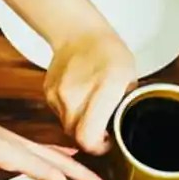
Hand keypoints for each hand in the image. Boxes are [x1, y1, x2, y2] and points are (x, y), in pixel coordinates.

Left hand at [0, 91, 115, 179]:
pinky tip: (69, 154)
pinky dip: (60, 154)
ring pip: (56, 155)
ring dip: (78, 168)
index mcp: (10, 151)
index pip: (48, 173)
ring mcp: (16, 141)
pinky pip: (43, 148)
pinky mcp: (10, 140)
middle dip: (87, 178)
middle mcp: (18, 144)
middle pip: (62, 162)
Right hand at [45, 28, 136, 154]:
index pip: (88, 136)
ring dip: (80, 127)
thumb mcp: (130, 78)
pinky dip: (71, 114)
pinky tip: (80, 101)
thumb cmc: (109, 53)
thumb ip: (126, 106)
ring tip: (92, 113)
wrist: (78, 32)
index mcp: (103, 89)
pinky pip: (60, 115)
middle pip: (77, 136)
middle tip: (103, 131)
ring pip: (67, 127)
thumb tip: (124, 129)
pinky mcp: (48, 93)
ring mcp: (58, 94)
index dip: (99, 148)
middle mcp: (75, 94)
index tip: (108, 142)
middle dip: (91, 139)